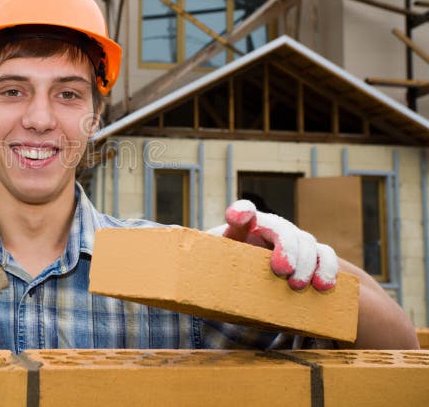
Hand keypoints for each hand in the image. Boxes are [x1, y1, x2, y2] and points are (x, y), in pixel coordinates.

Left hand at [207, 199, 338, 290]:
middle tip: (281, 271)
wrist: (250, 279)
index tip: (241, 218)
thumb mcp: (214, 266)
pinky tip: (323, 286)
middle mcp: (268, 229)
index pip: (240, 212)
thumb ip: (200, 264)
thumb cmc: (228, 269)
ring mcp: (292, 240)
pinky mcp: (310, 255)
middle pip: (281, 228)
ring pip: (305, 240)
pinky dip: (326, 268)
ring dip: (306, 263)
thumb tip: (171, 269)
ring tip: (298, 286)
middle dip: (286, 247)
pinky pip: (325, 255)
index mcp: (241, 229)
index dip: (240, 212)